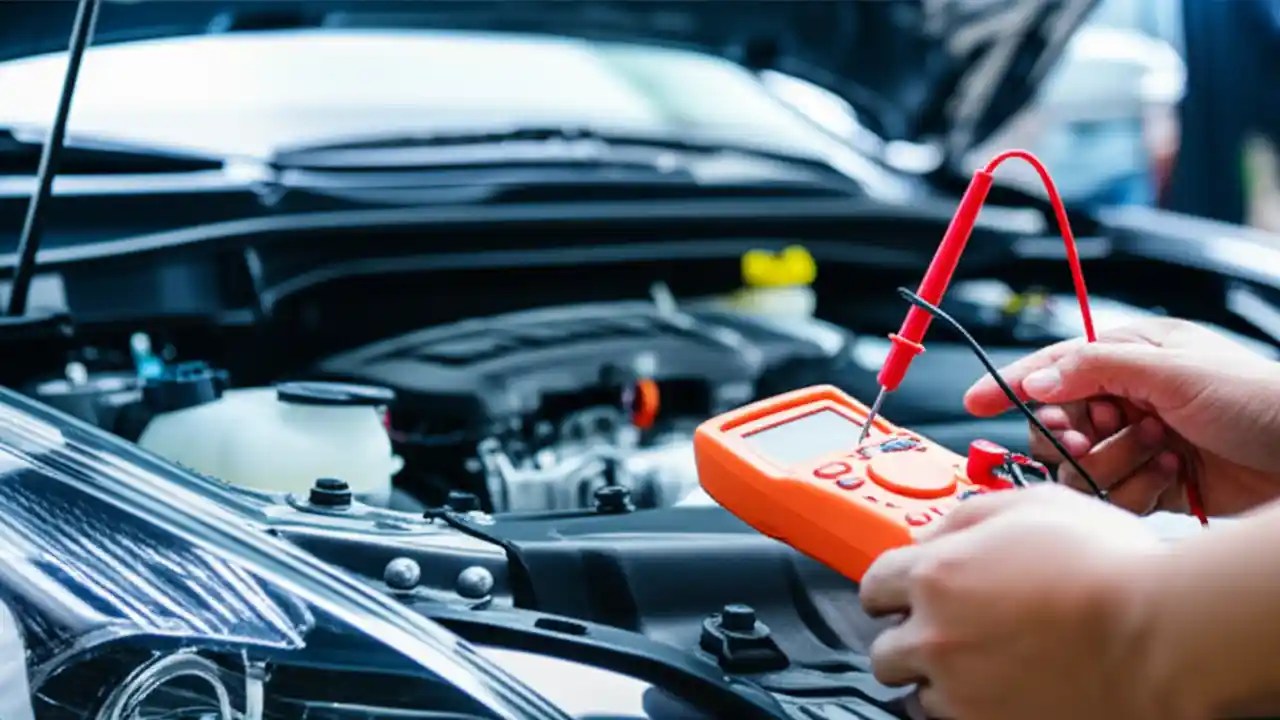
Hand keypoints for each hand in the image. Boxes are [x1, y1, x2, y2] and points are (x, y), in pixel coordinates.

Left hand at [861, 485, 1170, 719]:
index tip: (902, 594)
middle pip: (885, 650)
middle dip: (910, 640)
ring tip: (986, 666)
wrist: (1164, 635)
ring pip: (919, 694)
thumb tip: (932, 535)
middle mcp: (936, 636)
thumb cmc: (1110, 564)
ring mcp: (962, 691)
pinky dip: (972, 710)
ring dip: (941, 680)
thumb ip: (967, 516)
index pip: (873, 585)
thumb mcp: (1031, 506)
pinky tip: (1006, 691)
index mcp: (937, 575)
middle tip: (946, 633)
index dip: (890, 588)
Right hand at [963, 318, 1279, 515]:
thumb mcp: (1172, 370)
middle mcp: (1128, 398)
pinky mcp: (1150, 485)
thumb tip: (1036, 380)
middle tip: (1092, 436)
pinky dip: (1133, 490)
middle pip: (1056, 422)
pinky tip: (1171, 477)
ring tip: (1158, 451)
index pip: (1054, 366)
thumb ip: (1095, 368)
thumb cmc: (1258, 399)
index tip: (975, 400)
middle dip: (1073, 433)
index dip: (1012, 383)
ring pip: (1079, 465)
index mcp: (1130, 357)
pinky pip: (1108, 496)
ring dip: (1114, 462)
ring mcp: (1138, 443)